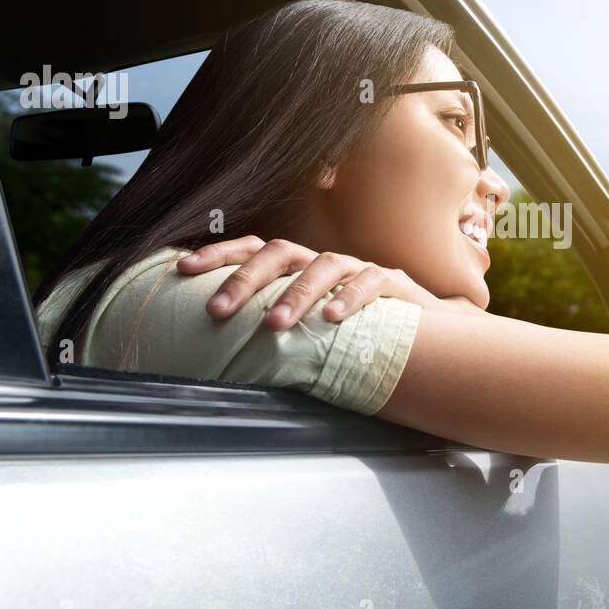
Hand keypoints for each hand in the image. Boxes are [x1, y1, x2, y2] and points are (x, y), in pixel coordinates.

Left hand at [177, 236, 437, 330]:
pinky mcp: (394, 284)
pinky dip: (350, 297)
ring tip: (275, 324)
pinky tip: (332, 318)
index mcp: (298, 269)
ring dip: (296, 293)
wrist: (426, 336)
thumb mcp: (309, 333)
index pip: (253, 250)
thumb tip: (213, 358)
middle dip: (246, 280)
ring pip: (325, 265)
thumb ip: (273, 334)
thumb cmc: (356, 336)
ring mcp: (359, 270)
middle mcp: (324, 263)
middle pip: (280, 252)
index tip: (181, 272)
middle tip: (217, 312)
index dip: (218, 256)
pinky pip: (372, 282)